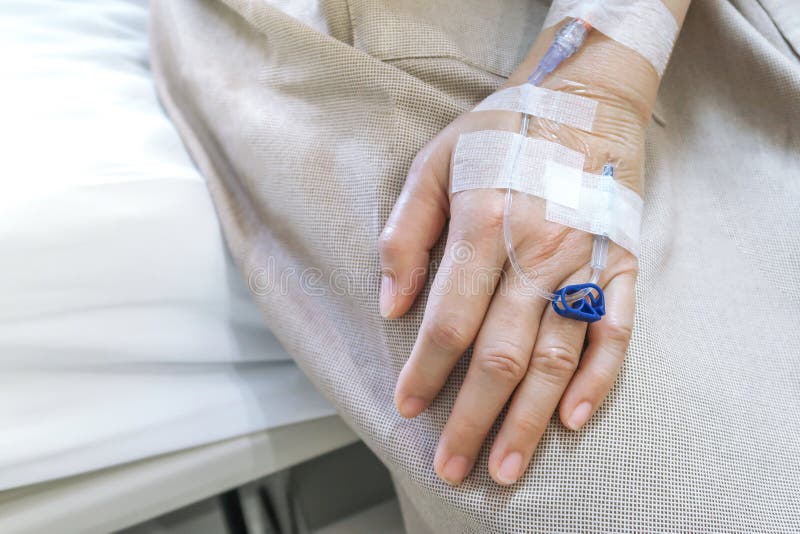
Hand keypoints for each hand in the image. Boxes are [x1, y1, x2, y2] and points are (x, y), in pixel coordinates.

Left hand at [380, 27, 660, 485]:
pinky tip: (574, 421)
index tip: (406, 408)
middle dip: (472, 419)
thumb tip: (391, 305)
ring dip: (529, 420)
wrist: (585, 96)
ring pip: (556, 358)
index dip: (425, 372)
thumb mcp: (434, 163)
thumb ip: (407, 233)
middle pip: (501, 356)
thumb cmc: (501, 133)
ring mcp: (584, 263)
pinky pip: (615, 333)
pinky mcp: (620, 265)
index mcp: (484, 225)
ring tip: (506, 467)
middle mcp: (536, 252)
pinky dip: (597, 381)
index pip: (449, 320)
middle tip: (453, 467)